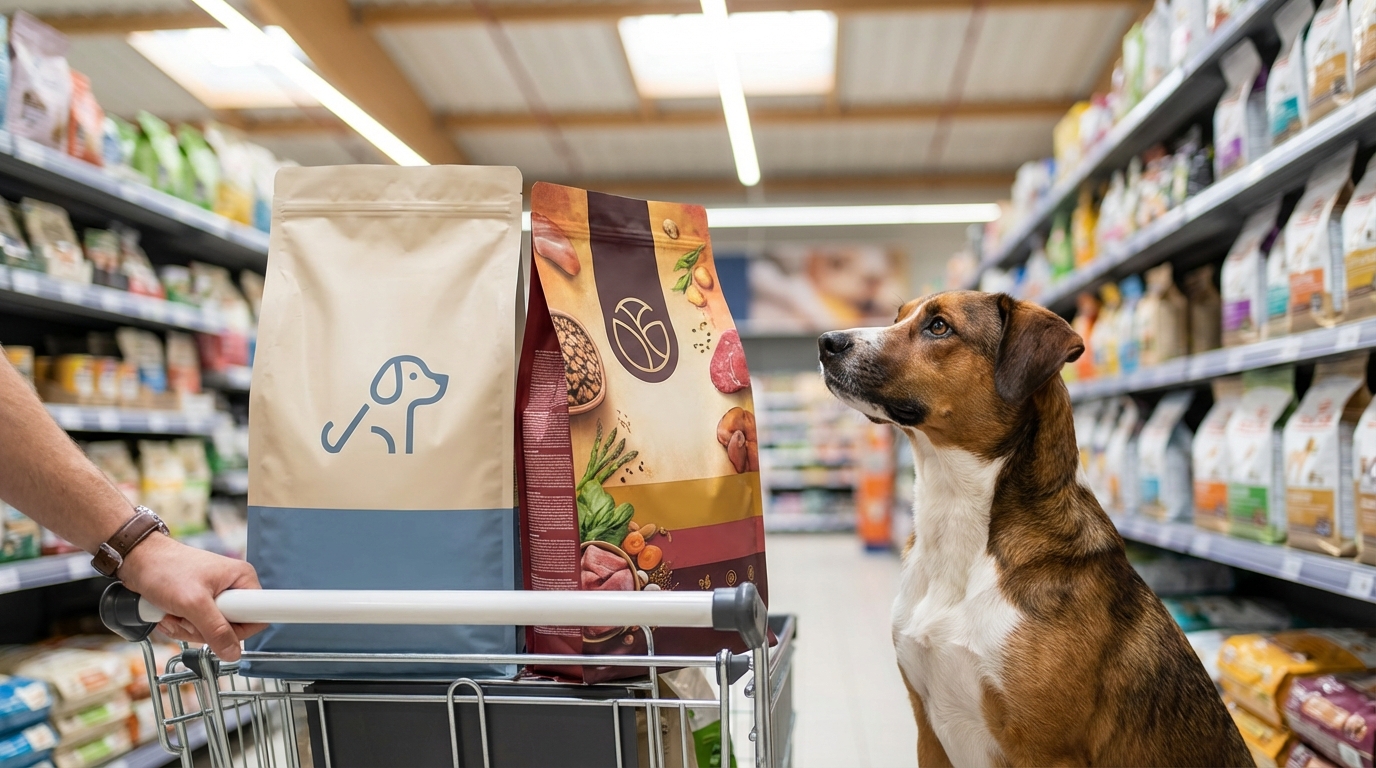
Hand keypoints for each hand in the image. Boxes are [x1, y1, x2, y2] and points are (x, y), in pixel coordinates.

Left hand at [118, 534, 266, 661]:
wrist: (138, 559)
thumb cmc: (165, 569)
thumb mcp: (192, 602)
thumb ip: (215, 629)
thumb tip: (233, 653)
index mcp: (242, 580)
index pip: (257, 616)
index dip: (237, 629)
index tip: (213, 624)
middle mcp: (233, 588)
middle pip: (230, 628)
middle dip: (202, 629)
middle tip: (184, 616)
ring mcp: (216, 597)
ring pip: (211, 631)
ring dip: (187, 627)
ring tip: (173, 612)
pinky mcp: (200, 603)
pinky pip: (197, 627)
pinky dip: (180, 625)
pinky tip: (169, 614)